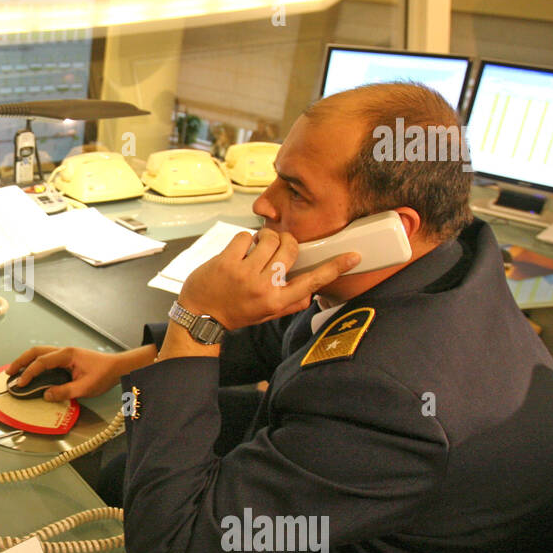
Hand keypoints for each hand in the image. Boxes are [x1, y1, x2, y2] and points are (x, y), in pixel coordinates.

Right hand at [4, 344, 152, 401]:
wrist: (118, 367)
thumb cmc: (104, 375)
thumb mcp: (85, 388)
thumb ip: (64, 392)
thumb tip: (46, 395)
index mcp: (67, 355)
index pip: (42, 362)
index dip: (29, 373)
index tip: (20, 383)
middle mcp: (63, 351)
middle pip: (36, 352)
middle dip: (21, 361)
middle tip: (9, 372)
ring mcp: (65, 354)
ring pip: (40, 353)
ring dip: (27, 361)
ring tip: (16, 372)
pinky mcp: (67, 359)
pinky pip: (46, 359)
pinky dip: (35, 364)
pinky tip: (32, 373)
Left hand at [178, 229, 359, 330]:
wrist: (198, 316)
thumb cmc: (234, 313)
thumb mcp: (265, 315)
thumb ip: (289, 304)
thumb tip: (310, 295)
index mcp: (277, 301)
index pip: (312, 282)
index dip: (335, 268)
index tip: (353, 256)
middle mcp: (264, 287)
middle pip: (291, 249)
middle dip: (286, 241)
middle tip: (276, 247)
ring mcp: (244, 273)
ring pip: (270, 238)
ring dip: (265, 238)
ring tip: (256, 249)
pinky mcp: (227, 261)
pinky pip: (246, 236)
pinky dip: (245, 239)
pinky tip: (239, 250)